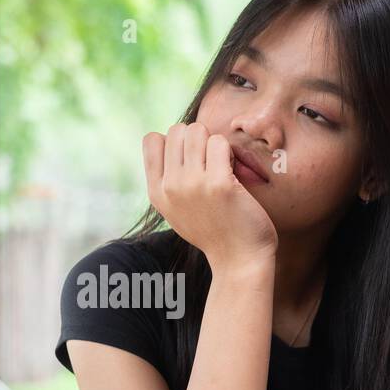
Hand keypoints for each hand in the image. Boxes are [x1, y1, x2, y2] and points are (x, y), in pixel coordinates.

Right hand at [142, 122, 276, 269]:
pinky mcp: (219, 184)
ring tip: (221, 166)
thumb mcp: (175, 209)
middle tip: (210, 163)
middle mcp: (170, 187)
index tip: (190, 161)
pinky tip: (233, 173)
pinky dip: (229, 153)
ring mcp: (192, 185)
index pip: (151, 139)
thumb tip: (164, 138)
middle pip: (177, 130)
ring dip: (213, 143)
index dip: (174, 142)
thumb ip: (166, 179)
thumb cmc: (212, 230)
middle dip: (197, 139)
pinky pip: (220, 143)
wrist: (238, 260)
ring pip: (198, 131)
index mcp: (156, 192)